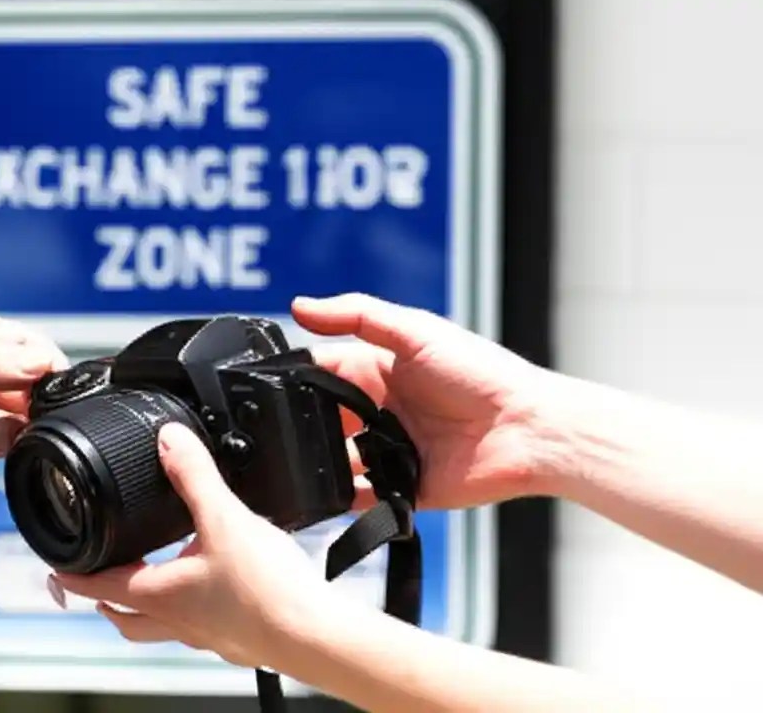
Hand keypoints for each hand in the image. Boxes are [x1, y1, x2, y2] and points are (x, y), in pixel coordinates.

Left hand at [51, 423, 339, 669]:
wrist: (315, 634)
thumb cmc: (268, 591)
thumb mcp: (224, 518)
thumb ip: (195, 476)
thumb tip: (169, 441)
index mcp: (159, 595)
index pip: (96, 586)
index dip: (70, 575)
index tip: (52, 569)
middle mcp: (177, 622)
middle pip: (123, 617)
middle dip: (104, 597)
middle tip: (93, 580)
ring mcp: (208, 635)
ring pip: (160, 625)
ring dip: (146, 604)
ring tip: (151, 579)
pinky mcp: (238, 638)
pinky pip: (200, 626)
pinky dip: (191, 608)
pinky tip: (212, 588)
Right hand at [293, 293, 556, 508]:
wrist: (530, 431)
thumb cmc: (483, 374)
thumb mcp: (416, 332)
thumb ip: (357, 316)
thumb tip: (300, 306)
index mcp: (381, 370)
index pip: (324, 371)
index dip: (299, 378)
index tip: (274, 385)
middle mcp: (383, 411)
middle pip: (325, 418)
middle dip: (307, 423)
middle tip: (296, 428)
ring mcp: (392, 451)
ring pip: (338, 459)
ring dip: (323, 462)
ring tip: (316, 460)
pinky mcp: (405, 487)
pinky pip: (363, 497)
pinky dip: (345, 497)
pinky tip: (336, 491)